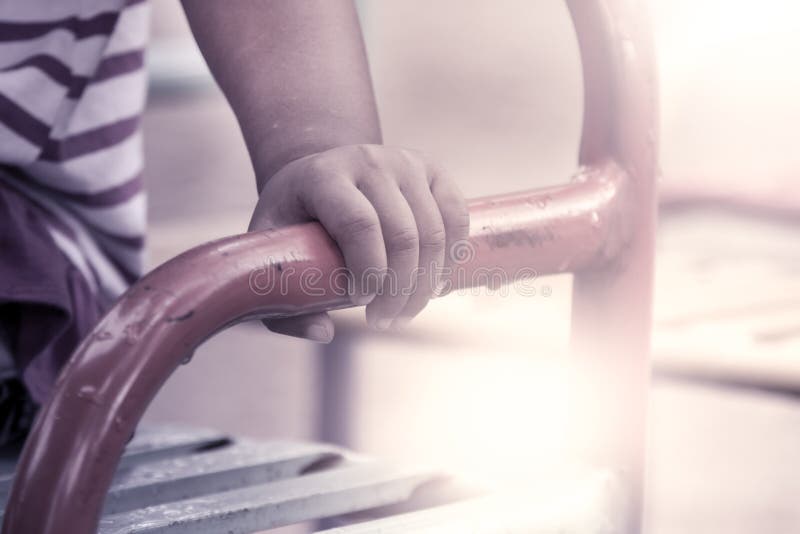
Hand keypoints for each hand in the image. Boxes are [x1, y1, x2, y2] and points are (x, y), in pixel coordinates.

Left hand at [248, 144, 468, 342]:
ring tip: (405, 312)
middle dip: (399, 291)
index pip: (359, 224)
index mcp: (323, 175)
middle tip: (384, 320)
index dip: (367, 271)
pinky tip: (434, 286)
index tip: (361, 302)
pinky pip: (457, 218)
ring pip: (433, 233)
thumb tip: (324, 332)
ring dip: (425, 285)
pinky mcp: (432, 169)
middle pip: (402, 235)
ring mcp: (405, 161)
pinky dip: (451, 258)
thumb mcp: (271, 248)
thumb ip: (281, 294)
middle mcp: (368, 161)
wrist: (322, 174)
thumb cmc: (296, 217)